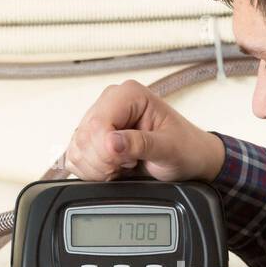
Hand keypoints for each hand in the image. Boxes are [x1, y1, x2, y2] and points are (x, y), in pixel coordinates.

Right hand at [65, 79, 225, 182]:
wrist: (190, 159)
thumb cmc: (185, 147)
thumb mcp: (169, 148)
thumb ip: (141, 144)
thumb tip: (111, 143)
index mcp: (128, 95)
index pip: (97, 124)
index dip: (107, 151)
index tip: (128, 161)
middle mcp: (110, 102)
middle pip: (83, 137)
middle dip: (103, 162)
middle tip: (129, 165)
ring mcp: (99, 119)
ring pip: (76, 149)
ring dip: (97, 168)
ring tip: (124, 166)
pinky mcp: (93, 138)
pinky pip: (75, 157)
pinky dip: (92, 171)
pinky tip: (114, 169)